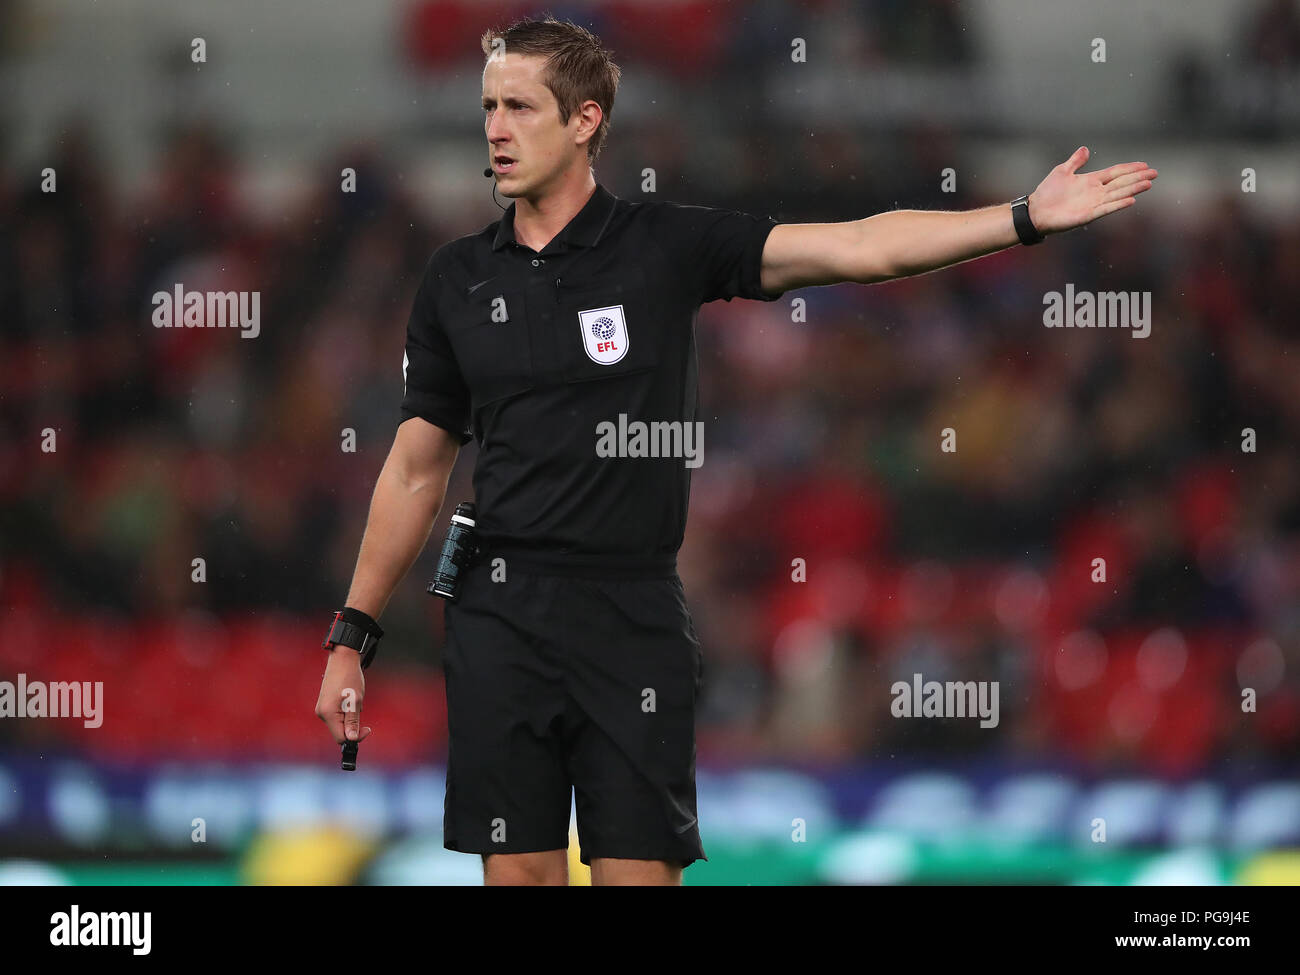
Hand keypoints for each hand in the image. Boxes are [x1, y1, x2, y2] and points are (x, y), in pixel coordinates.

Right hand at [315, 647, 371, 744]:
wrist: (342, 659)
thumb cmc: (349, 678)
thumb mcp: (355, 701)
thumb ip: (353, 722)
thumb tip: (352, 739)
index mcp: (327, 714)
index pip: (341, 738)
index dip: (355, 737)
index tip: (367, 728)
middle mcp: (322, 713)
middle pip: (340, 731)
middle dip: (353, 724)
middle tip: (360, 708)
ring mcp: (322, 708)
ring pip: (340, 723)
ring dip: (351, 716)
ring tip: (354, 699)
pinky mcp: (325, 704)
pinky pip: (338, 715)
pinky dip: (347, 710)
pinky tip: (350, 697)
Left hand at [1027, 146, 1156, 234]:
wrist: (1035, 211)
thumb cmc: (1047, 192)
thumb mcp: (1062, 171)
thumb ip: (1076, 161)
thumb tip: (1085, 149)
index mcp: (1091, 181)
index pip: (1115, 173)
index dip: (1130, 168)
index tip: (1145, 164)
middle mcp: (1095, 192)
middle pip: (1121, 183)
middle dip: (1138, 177)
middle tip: (1155, 173)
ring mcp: (1093, 203)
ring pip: (1118, 195)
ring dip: (1133, 189)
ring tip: (1148, 184)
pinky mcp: (1088, 215)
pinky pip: (1106, 208)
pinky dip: (1118, 204)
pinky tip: (1132, 200)